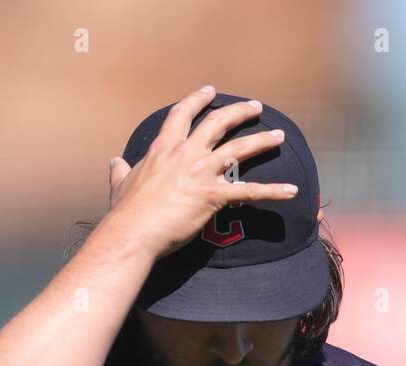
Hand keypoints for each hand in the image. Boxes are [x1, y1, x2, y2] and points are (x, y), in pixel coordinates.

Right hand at [103, 87, 299, 259]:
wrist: (133, 233)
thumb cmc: (126, 213)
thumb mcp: (121, 185)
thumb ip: (120, 171)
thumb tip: (114, 162)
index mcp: (163, 149)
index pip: (182, 114)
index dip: (197, 100)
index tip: (210, 91)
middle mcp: (186, 154)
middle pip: (218, 122)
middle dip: (239, 112)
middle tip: (255, 107)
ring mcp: (202, 173)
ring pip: (240, 148)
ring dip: (262, 140)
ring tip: (279, 136)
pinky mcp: (214, 196)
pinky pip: (251, 191)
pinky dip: (273, 191)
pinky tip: (291, 191)